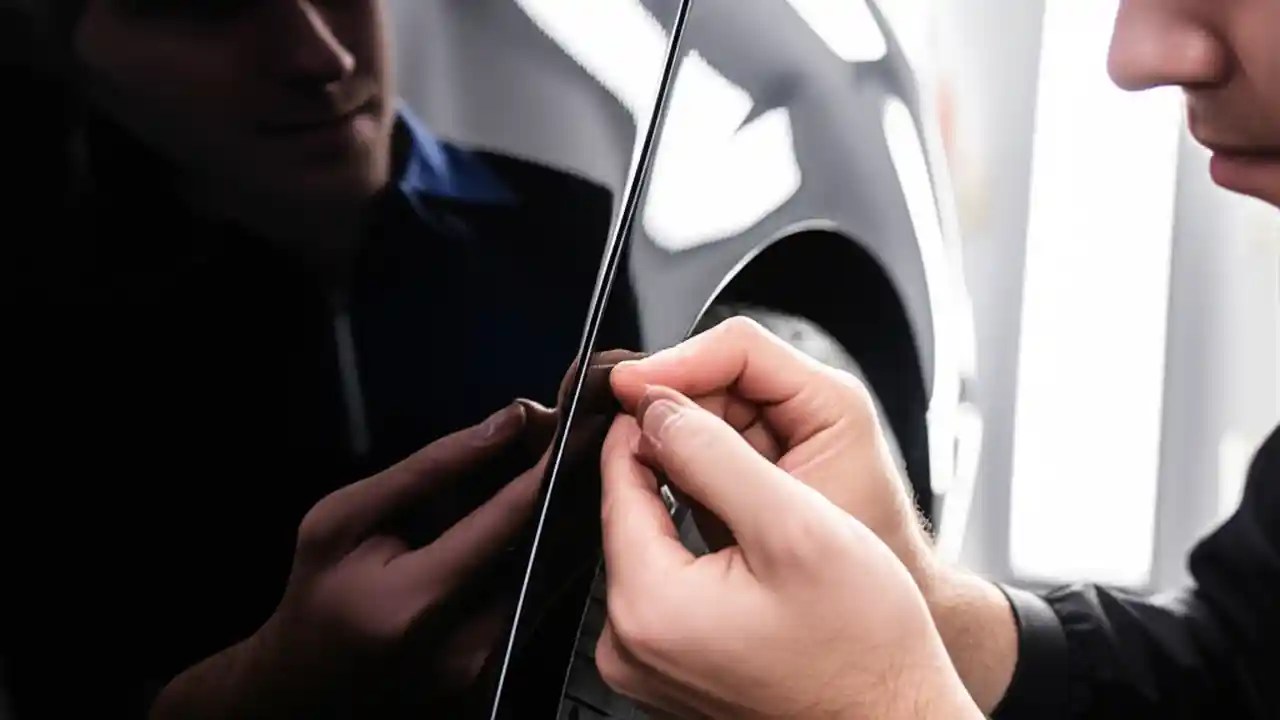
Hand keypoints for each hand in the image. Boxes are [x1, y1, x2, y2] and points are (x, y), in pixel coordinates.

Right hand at [150, 401, 555, 718]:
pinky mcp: (499, 670)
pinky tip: (544, 510)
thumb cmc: (319, 591)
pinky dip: (545, 548)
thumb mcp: (343, 518)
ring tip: (564, 463)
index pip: (505, 522)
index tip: (581, 424)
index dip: (549, 467)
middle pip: (544, 548)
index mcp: (415, 601)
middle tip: (574, 435)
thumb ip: (425, 471)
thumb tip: (508, 423)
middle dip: (564, 484)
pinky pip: (536, 596)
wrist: (306, 684)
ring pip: (552, 574)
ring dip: (564, 514)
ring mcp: (487, 665)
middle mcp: (465, 643)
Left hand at [595, 387, 980, 718]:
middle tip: (725, 433)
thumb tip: (657, 408)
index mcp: (647, 607)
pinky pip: (667, 591)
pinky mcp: (673, 673)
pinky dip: (697, 556)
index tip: (679, 392)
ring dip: (685, 509)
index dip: (649, 424)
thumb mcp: (794, 523)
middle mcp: (630, 647)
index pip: (617, 482)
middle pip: (630, 517)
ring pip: (650, 550)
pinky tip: (741, 545)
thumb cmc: (862, 647)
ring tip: (744, 486)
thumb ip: (713, 454)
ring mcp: (649, 666)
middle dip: (670, 466)